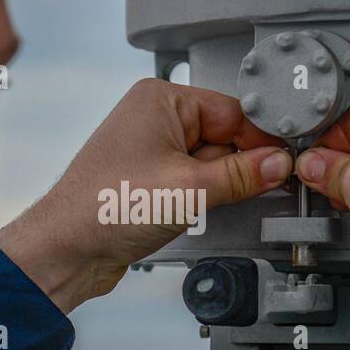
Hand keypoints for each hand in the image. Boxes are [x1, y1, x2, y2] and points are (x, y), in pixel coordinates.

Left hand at [0, 79, 292, 311]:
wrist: (66, 250)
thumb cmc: (104, 207)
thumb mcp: (191, 189)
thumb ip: (242, 175)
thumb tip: (277, 163)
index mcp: (161, 98)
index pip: (233, 111)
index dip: (260, 141)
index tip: (282, 164)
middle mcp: (154, 117)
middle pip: (224, 137)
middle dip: (234, 168)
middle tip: (236, 192)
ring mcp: (151, 149)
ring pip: (210, 164)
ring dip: (216, 188)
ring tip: (193, 206)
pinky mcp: (150, 178)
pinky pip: (192, 182)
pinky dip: (200, 199)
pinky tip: (187, 215)